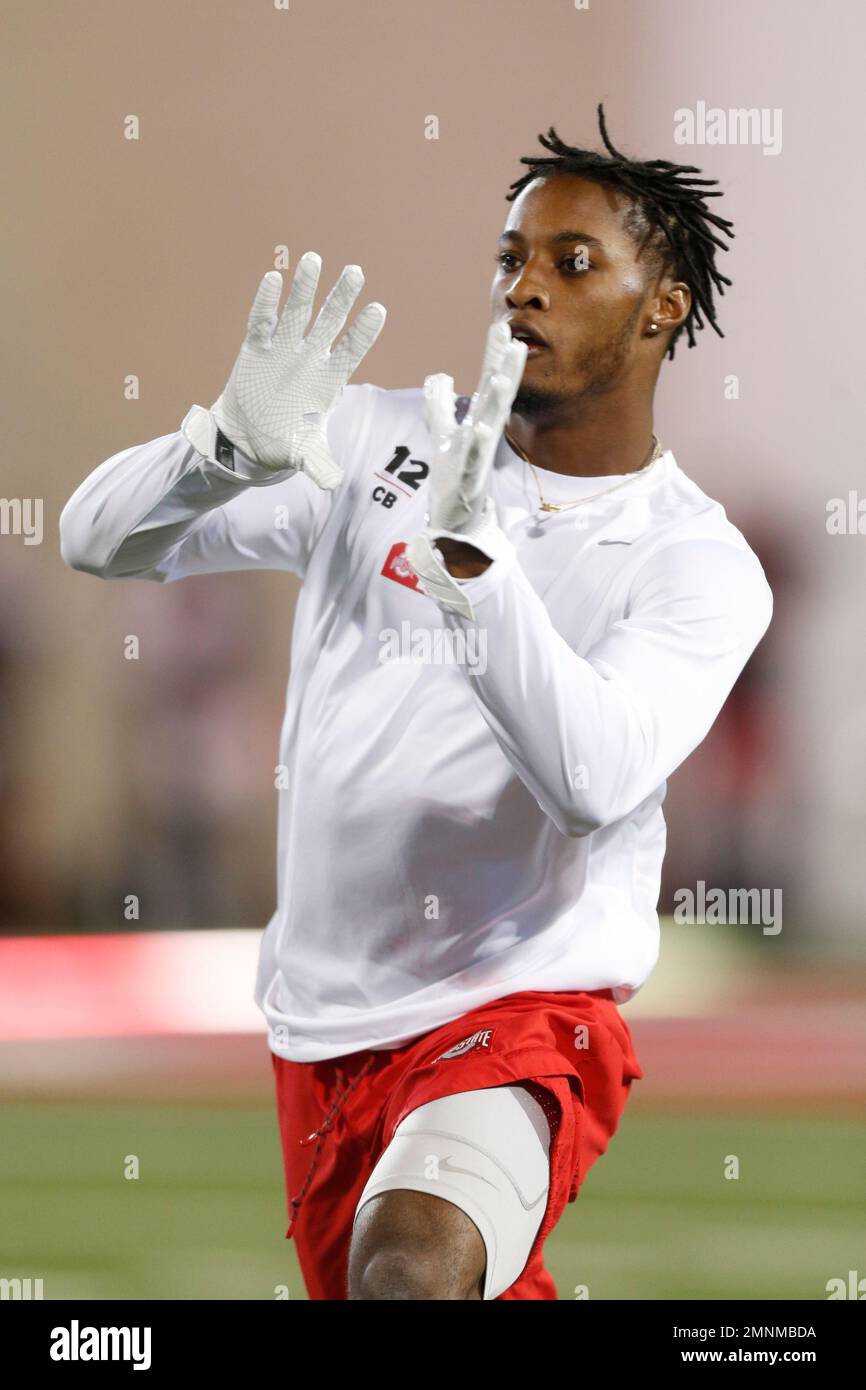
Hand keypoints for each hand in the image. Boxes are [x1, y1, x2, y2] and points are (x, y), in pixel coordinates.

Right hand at [183, 255, 385, 486]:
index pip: (351, 351)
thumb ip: (319, 464)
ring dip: (306, 288)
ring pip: (297, 313)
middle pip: (329, 323)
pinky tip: (273, 278)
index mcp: (329, 381)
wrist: (249, 441)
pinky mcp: (256, 349)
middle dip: (341, 298)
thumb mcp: (305, 456)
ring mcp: (283, 350)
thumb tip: (331, 482)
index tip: (378, 309)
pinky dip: (266, 302)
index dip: (363, 332)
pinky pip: (261, 321)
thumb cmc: (285, 444)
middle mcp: (310, 359)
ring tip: (315, 259)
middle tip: (356, 271)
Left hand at [405, 321, 526, 616]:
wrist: (458, 530)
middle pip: (493, 398)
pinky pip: (473, 461)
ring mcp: (476, 461)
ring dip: (498, 400)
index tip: (502, 326)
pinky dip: (477, 444)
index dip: (492, 358)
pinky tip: (480, 427)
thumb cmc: (453, 484)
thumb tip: (438, 375)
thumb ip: (440, 406)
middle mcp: (479, 440)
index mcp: (475, 426)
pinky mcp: (468, 484)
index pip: (485, 386)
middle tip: (516, 339)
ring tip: (506, 376)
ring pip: (490, 425)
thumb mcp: (443, 438)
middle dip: (503, 369)